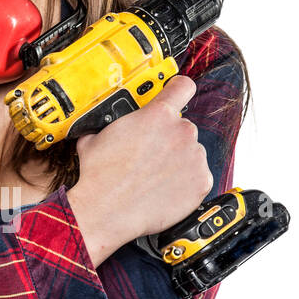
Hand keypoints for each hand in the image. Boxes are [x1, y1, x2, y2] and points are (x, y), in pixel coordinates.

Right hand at [66, 74, 212, 266]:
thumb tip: (105, 128)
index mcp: (158, 115)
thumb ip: (112, 125)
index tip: (177, 96)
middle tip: (150, 157)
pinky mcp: (202, 182)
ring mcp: (194, 157)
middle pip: (182, 128)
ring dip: (178, 162)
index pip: (183, 87)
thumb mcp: (95, 138)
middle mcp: (181, 131)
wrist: (106, 211)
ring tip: (155, 177)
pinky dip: (186, 184)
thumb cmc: (100, 176)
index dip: (179, 90)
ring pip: (191, 153)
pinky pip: (198, 177)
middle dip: (169, 140)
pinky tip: (165, 190)